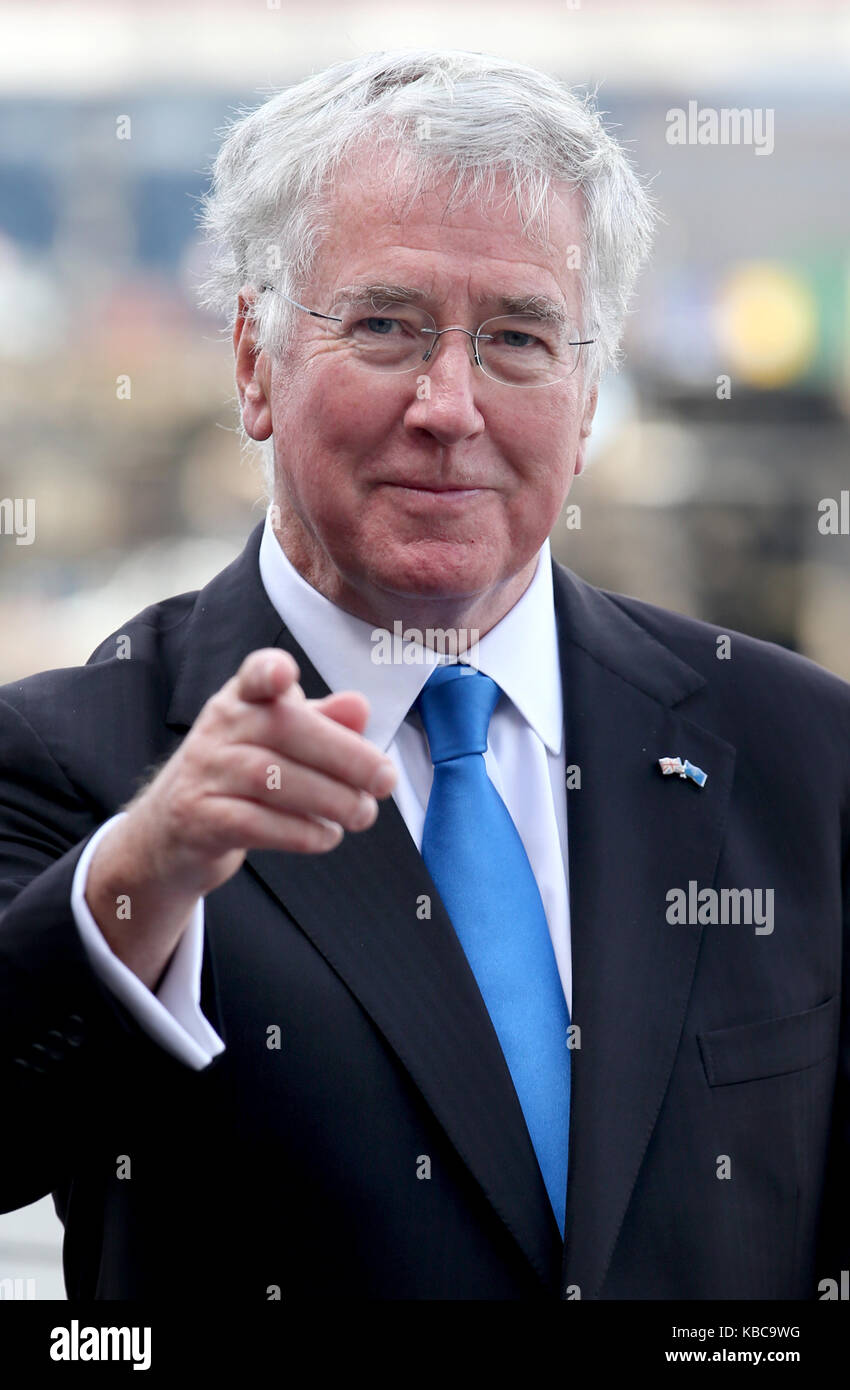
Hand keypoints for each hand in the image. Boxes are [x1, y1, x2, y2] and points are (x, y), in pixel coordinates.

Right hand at [86, 648, 396, 985]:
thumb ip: (324, 723)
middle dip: (344, 755)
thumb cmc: (240, 778)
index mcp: (243, 701)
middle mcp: (218, 729)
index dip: (268, 671)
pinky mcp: (198, 819)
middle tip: (385, 781)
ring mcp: (203, 774)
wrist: (170, 834)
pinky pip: (254, 823)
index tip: (285, 674)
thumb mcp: (280, 743)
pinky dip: (300, 832)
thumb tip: (360, 707)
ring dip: (329, 799)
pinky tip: (327, 835)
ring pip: (270, 779)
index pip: (254, 676)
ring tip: (362, 814)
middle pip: (282, 730)